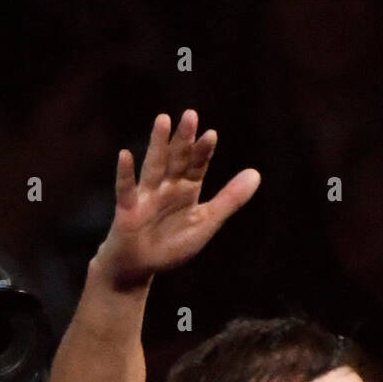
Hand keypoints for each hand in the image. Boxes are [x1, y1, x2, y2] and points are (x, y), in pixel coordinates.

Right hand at [95, 110, 260, 289]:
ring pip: (154, 167)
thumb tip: (256, 173)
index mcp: (187, 190)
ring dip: (158, 145)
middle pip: (177, 160)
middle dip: (184, 140)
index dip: (203, 151)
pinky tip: (125, 156)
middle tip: (190, 115)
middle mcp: (166, 187)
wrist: (139, 266)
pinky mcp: (128, 210)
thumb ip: (230, 199)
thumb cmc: (171, 244)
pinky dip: (126, 175)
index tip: (211, 134)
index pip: (197, 166)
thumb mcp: (206, 222)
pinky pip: (127, 190)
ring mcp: (146, 196)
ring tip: (163, 120)